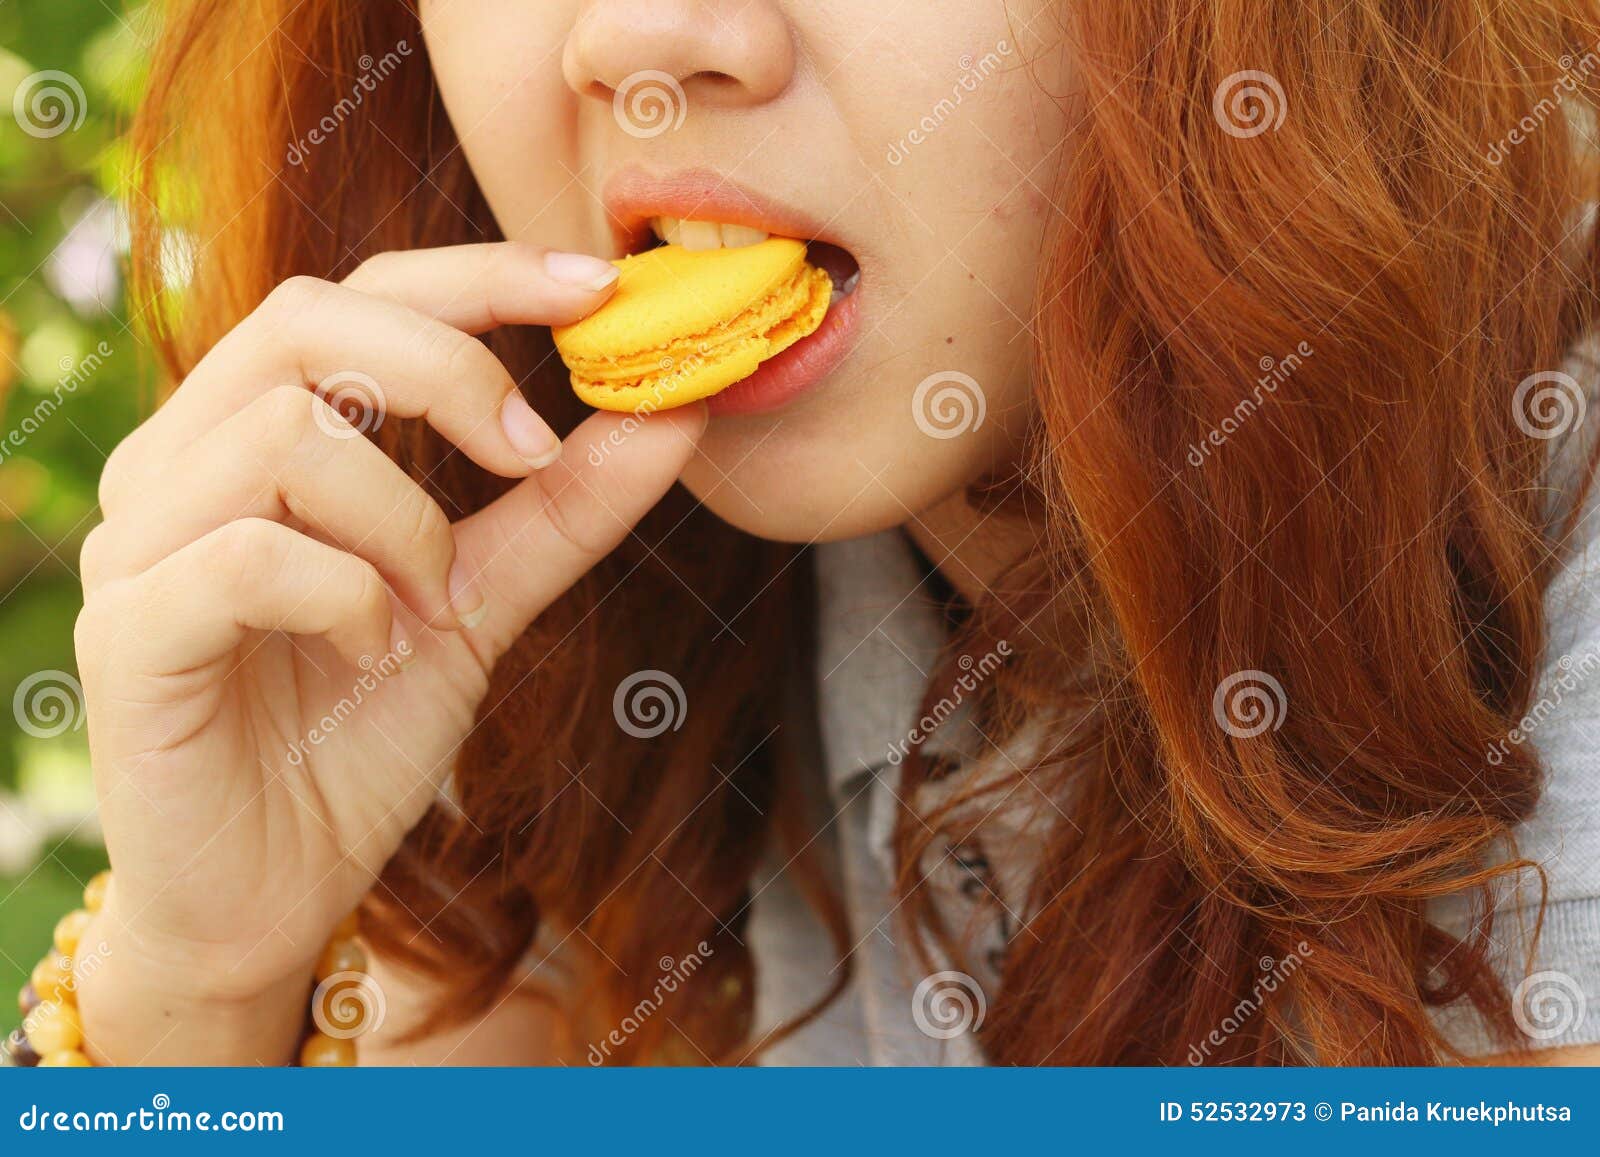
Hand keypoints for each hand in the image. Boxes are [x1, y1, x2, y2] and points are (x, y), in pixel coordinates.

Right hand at [70, 243, 703, 1061]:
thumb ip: (564, 506)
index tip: (598, 288)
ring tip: (433, 606)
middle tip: (533, 451)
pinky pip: (246, 554)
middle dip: (448, 366)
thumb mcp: (484, 601)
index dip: (477, 276)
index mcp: (253, 434)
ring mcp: (137, 542)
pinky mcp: (127, 630)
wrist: (271, 895)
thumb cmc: (356, 736)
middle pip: (304, 318)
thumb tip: (676, 409)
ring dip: (405, 518)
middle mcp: (178, 463)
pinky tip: (371, 651)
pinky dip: (345, 593)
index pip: (355, 294)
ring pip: (283, 432)